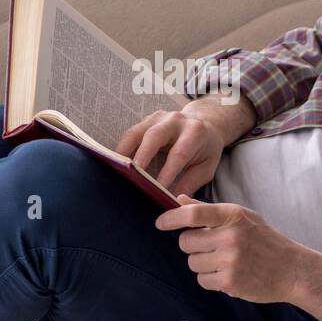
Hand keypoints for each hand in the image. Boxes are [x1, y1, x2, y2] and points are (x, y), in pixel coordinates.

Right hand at [114, 102, 236, 195]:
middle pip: (154, 136)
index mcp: (195, 132)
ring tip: (116, 170)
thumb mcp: (206, 167)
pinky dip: (121, 148)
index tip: (158, 189)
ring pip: (136, 132)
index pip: (179, 153)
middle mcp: (176, 121)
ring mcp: (158, 118)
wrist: (205, 123)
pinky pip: (130, 134)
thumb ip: (190, 183)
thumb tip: (171, 202)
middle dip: (142, 156)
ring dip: (124, 151)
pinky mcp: (146, 121)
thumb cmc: (206, 149)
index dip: (167, 172)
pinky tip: (115, 163)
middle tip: (132, 176)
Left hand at [155, 195, 302, 303]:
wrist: (292, 270)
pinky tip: (228, 274)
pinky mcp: (230, 282)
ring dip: (202, 264)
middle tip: (210, 247)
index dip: (171, 218)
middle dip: (192, 245)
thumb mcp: (242, 217)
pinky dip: (210, 279)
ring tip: (223, 262)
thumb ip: (209, 210)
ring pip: (192, 262)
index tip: (160, 223)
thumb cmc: (265, 240)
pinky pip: (202, 280)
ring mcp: (230, 260)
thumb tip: (179, 200)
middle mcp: (231, 236)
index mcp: (233, 215)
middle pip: (186, 241)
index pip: (192, 214)